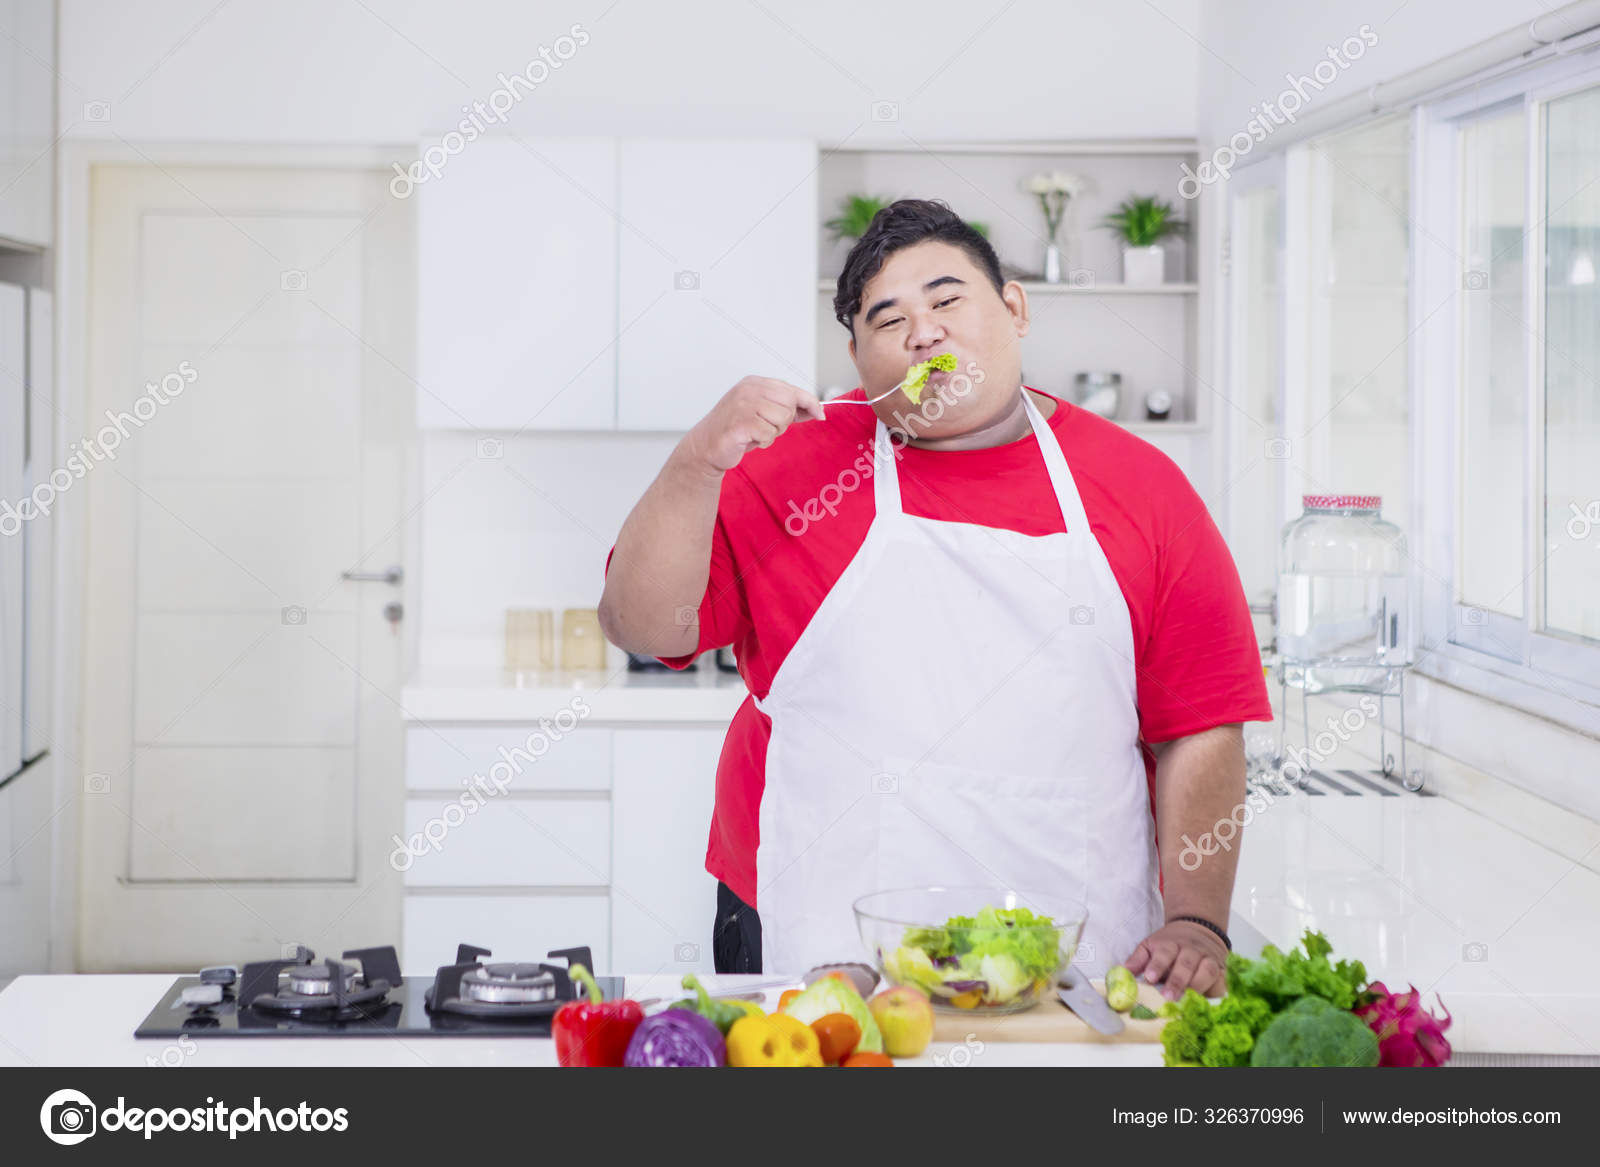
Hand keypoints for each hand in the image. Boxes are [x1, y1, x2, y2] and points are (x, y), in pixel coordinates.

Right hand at [682, 376, 824, 473]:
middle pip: (790, 404)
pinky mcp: (740, 422)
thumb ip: (786, 408)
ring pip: (782, 419)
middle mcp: (749, 389)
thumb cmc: (736, 430)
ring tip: (756, 433)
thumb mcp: (763, 413)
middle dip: (784, 422)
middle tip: (766, 427)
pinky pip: (769, 434)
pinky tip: (749, 440)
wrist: (706, 446)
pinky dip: (763, 441)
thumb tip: (815, 410)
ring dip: (773, 433)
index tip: (820, 414)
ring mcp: (743, 404)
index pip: (792, 389)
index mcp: (755, 382)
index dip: (810, 402)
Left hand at [1123, 920, 1227, 1000]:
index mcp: (1171, 943)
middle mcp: (1191, 950)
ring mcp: (1208, 959)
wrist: (1197, 929)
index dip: (1157, 965)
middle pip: (1186, 964)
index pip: (1164, 952)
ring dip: (1197, 987)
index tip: (1149, 978)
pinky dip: (1215, 990)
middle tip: (1168, 997)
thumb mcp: (1151, 945)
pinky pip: (1221, 981)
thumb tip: (1124, 971)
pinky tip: (1206, 1002)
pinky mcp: (1221, 970)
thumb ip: (1138, 958)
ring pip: (1207, 971)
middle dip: (1177, 981)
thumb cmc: (1170, 945)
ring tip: (1187, 1002)